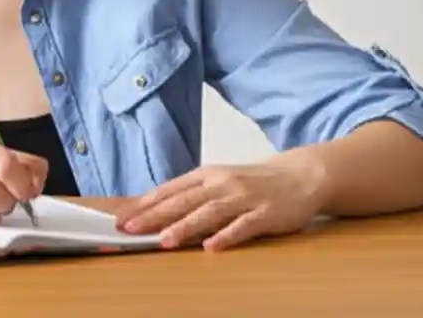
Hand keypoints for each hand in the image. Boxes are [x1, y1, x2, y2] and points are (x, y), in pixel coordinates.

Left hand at [114, 155, 328, 250]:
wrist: (300, 176)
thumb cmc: (253, 182)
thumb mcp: (219, 182)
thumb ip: (192, 195)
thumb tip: (156, 212)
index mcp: (207, 175)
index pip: (169, 190)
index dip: (144, 205)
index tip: (122, 218)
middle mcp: (221, 184)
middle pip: (183, 201)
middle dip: (154, 216)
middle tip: (131, 229)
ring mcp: (244, 198)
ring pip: (209, 213)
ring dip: (185, 227)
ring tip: (163, 241)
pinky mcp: (265, 214)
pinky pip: (243, 226)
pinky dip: (226, 236)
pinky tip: (211, 247)